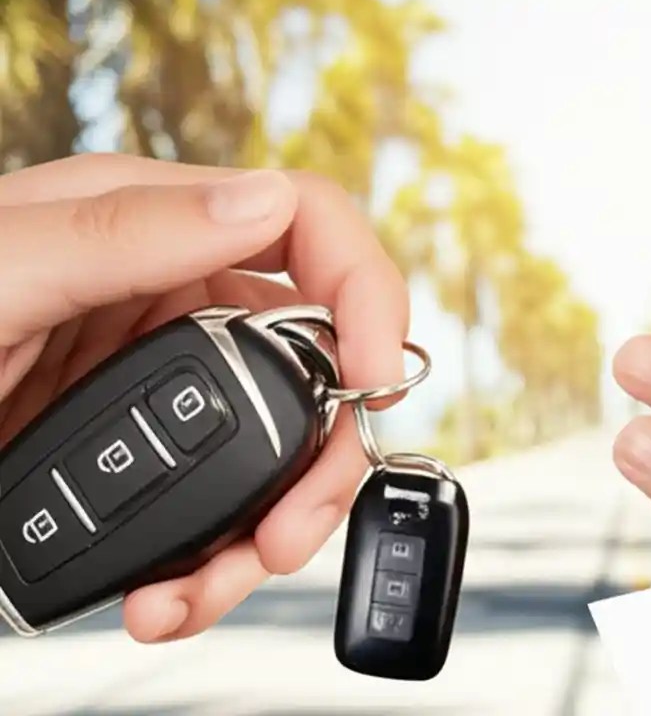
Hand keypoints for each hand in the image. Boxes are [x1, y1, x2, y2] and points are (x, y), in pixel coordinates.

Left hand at [0, 154, 408, 642]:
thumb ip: (127, 230)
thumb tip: (267, 202)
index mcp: (150, 228)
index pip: (309, 228)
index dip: (367, 292)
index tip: (374, 375)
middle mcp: (173, 304)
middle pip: (317, 365)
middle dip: (320, 459)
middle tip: (286, 531)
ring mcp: (161, 389)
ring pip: (281, 456)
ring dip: (269, 534)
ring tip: (209, 585)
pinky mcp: (141, 463)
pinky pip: (220, 514)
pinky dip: (213, 569)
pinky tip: (166, 596)